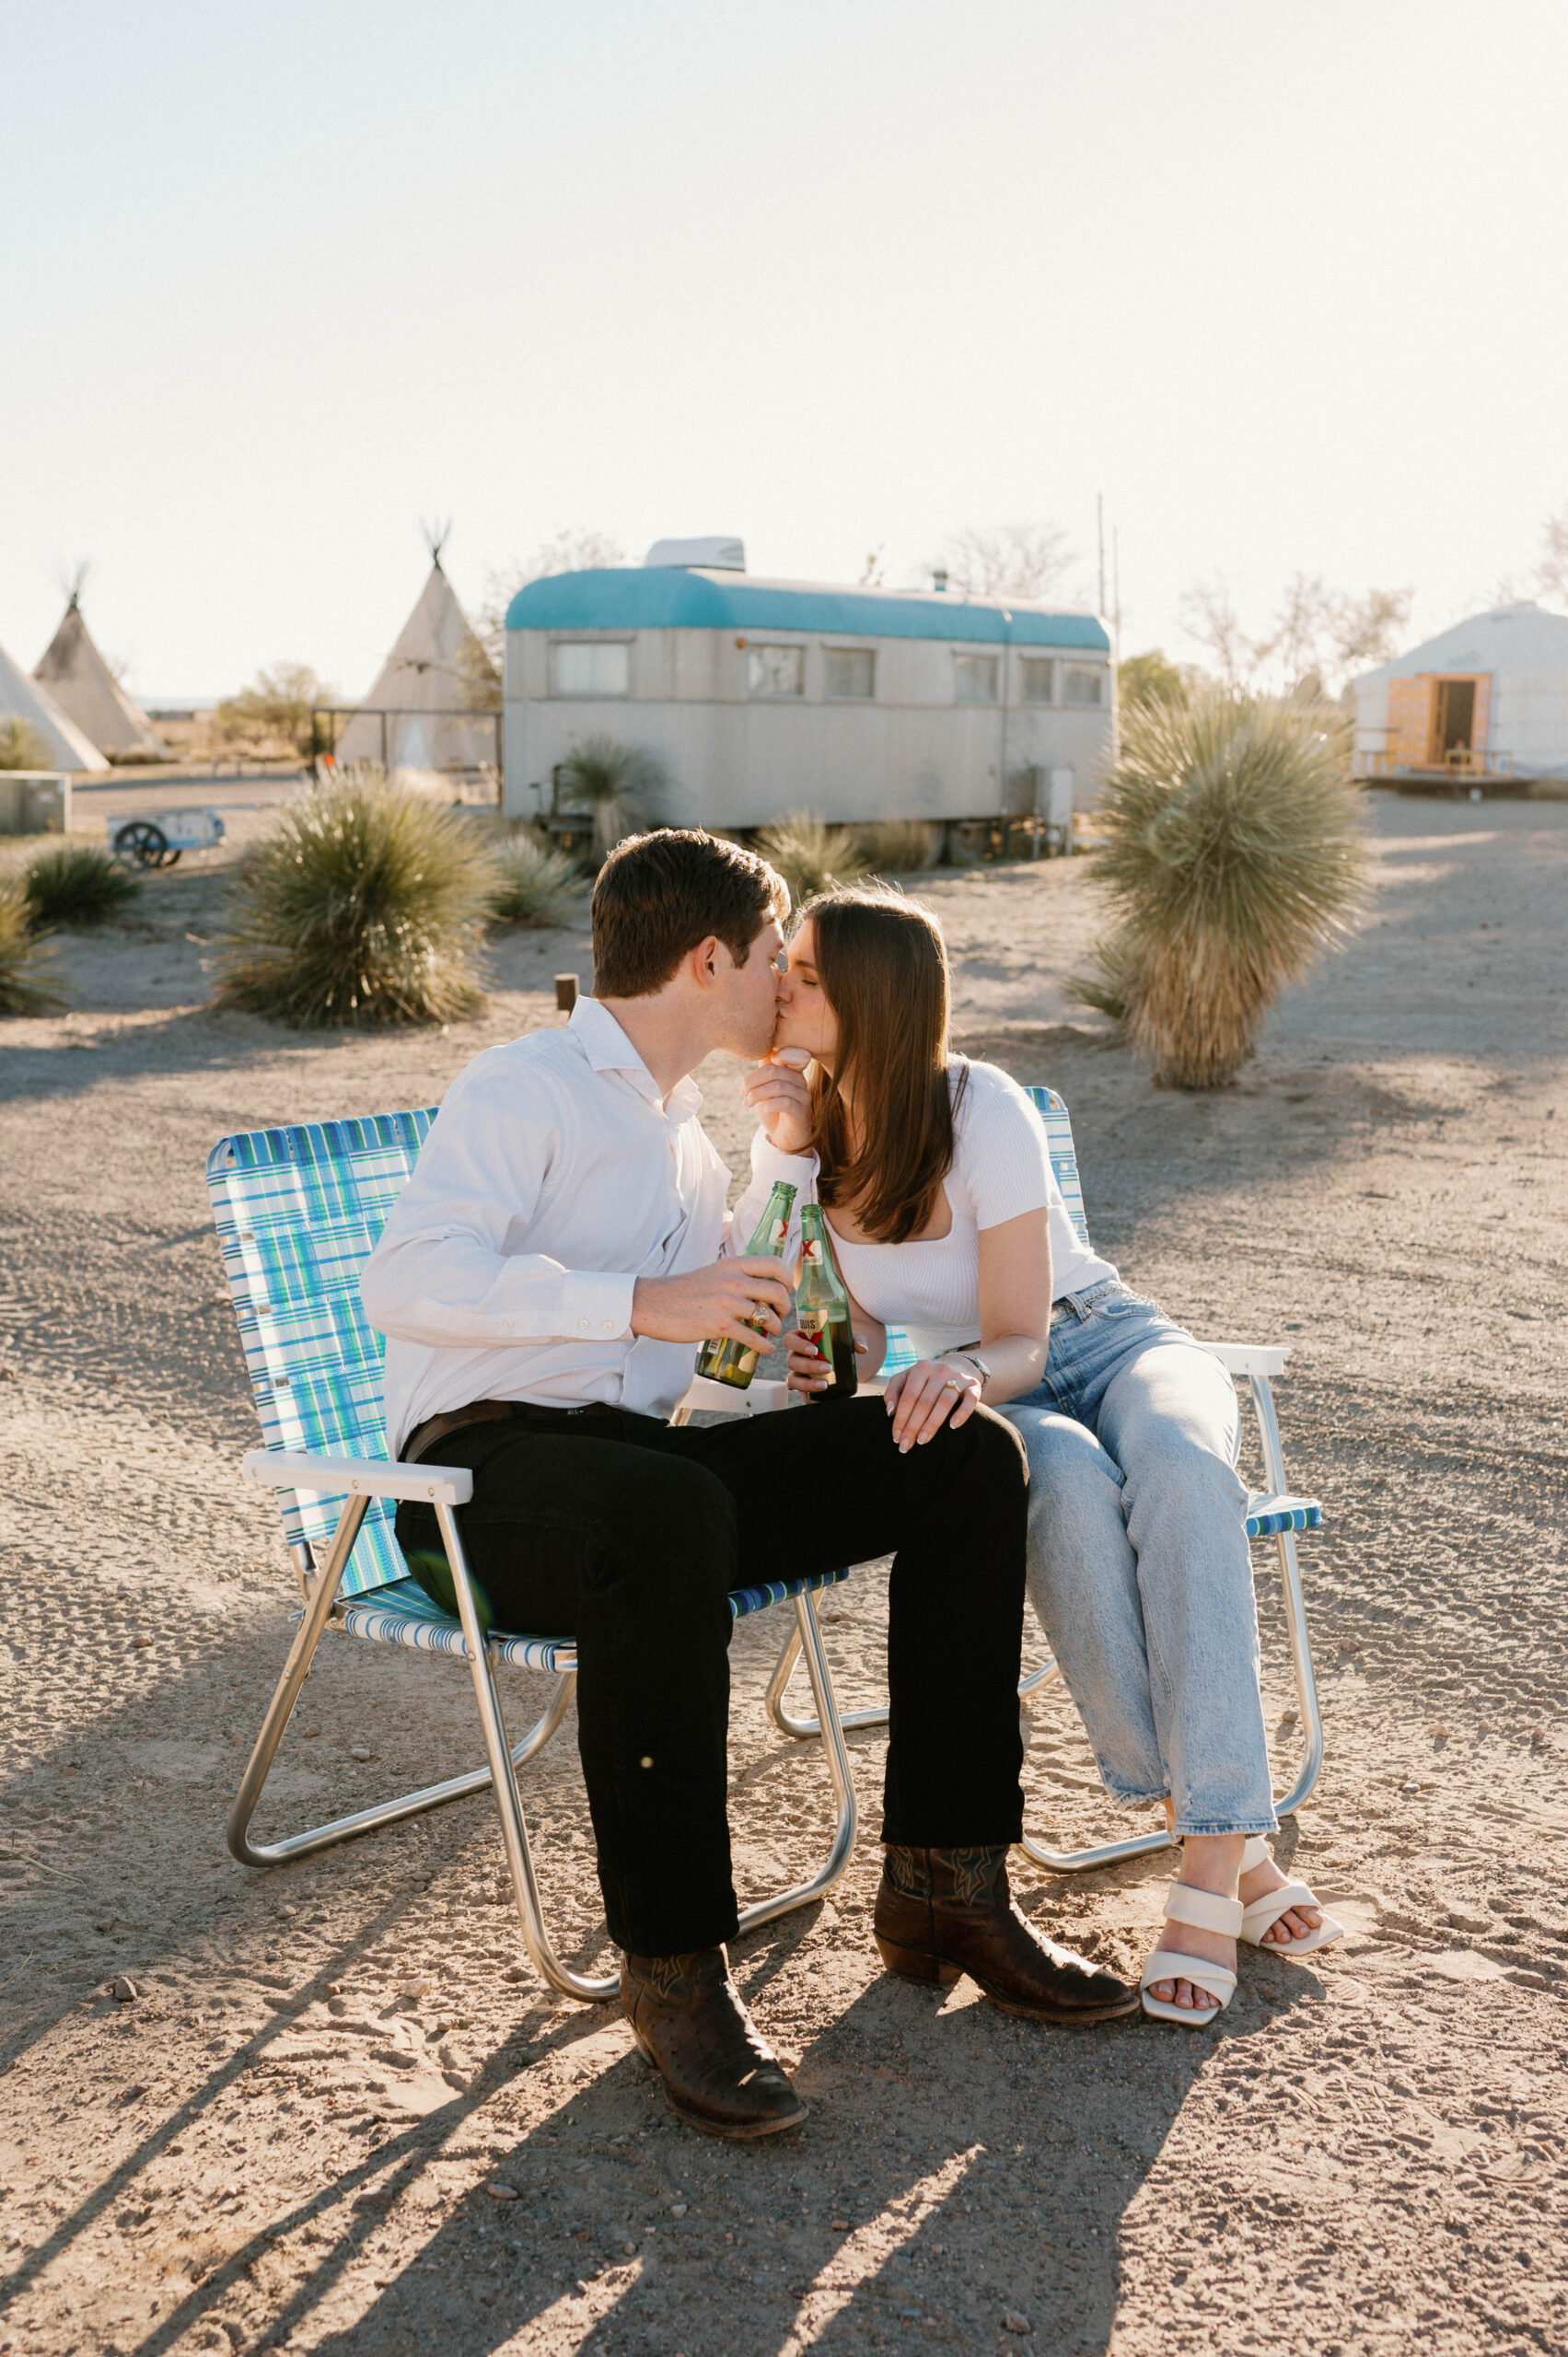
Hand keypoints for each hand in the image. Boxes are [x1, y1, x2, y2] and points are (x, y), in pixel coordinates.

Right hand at [631, 1256, 792, 1350]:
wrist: (652, 1303)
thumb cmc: (682, 1290)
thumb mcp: (712, 1272)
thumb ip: (735, 1276)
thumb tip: (759, 1288)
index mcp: (732, 1264)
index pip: (774, 1264)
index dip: (788, 1278)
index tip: (787, 1289)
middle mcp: (733, 1281)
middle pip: (777, 1291)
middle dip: (785, 1307)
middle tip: (781, 1315)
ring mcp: (727, 1304)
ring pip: (768, 1316)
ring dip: (776, 1327)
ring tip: (771, 1331)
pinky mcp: (719, 1326)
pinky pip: (753, 1337)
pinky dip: (764, 1345)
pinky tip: (765, 1347)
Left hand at [741, 1047, 813, 1155]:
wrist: (784, 1139)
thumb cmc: (774, 1111)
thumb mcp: (765, 1089)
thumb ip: (764, 1071)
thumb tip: (761, 1053)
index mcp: (791, 1071)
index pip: (781, 1054)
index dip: (763, 1062)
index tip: (748, 1081)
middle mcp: (801, 1081)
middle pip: (774, 1071)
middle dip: (752, 1081)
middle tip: (742, 1093)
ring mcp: (804, 1096)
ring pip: (778, 1086)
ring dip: (756, 1094)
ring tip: (747, 1103)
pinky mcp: (802, 1113)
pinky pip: (785, 1102)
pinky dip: (769, 1104)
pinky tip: (763, 1110)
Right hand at [782, 1325, 870, 1395]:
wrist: (844, 1359)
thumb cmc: (840, 1343)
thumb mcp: (849, 1339)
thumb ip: (856, 1340)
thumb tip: (862, 1349)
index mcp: (801, 1339)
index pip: (790, 1340)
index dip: (799, 1345)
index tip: (815, 1351)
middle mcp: (796, 1356)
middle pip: (792, 1361)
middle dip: (809, 1366)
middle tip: (828, 1368)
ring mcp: (798, 1373)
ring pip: (793, 1380)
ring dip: (807, 1383)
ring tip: (824, 1385)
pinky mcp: (805, 1388)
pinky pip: (801, 1394)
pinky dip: (809, 1397)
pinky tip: (822, 1397)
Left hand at [883, 1356, 981, 1451]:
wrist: (958, 1366)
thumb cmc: (926, 1378)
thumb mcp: (906, 1378)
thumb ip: (893, 1391)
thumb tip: (890, 1411)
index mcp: (921, 1369)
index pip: (908, 1397)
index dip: (901, 1418)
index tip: (896, 1437)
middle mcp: (940, 1371)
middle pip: (924, 1402)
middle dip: (913, 1427)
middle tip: (906, 1446)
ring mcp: (958, 1378)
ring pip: (945, 1403)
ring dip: (932, 1424)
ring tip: (922, 1440)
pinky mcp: (974, 1386)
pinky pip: (970, 1400)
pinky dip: (962, 1413)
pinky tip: (953, 1426)